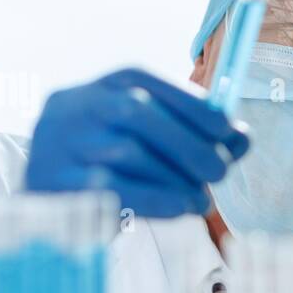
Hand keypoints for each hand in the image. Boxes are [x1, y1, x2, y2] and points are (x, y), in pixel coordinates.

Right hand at [25, 68, 248, 217]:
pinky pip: (108, 189)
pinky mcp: (50, 185)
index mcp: (97, 87)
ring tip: (201, 202)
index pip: (142, 79)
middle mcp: (71, 107)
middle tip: (220, 172)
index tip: (227, 127)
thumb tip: (243, 137)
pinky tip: (179, 210)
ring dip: (174, 177)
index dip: (188, 100)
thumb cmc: (113, 172)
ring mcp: (55, 144)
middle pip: (134, 111)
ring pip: (124, 150)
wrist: (53, 214)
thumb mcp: (152, 148)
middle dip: (187, 142)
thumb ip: (196, 137)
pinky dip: (154, 198)